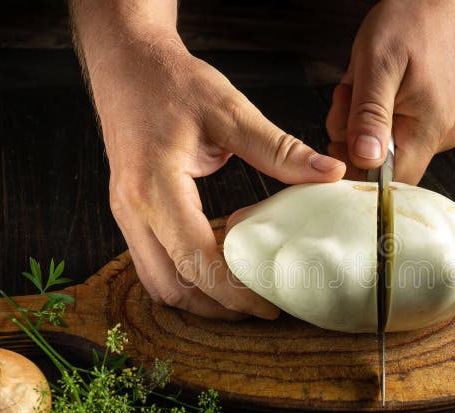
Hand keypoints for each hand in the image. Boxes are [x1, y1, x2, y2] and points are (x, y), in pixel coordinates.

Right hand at [79, 29, 344, 319]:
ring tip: (242, 296)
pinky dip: (184, 279)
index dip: (235, 293)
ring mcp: (125, 214)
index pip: (196, 261)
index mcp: (155, 186)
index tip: (270, 305)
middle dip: (218, 307)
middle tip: (261, 307)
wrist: (126, 63)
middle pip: (173, 287)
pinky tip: (216, 271)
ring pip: (158, 283)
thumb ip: (280, 148)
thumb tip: (330, 173)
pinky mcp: (129, 212)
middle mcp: (133, 209)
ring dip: (198, 299)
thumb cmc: (171, 82)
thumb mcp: (230, 111)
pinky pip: (153, 264)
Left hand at [326, 0, 454, 183]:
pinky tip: (374, 89)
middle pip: (381, 165)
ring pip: (382, 148)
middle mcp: (439, 136)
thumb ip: (369, 115)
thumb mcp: (376, 65)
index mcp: (429, 129)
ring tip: (362, 85)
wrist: (437, 0)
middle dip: (353, 136)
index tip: (342, 133)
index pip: (388, 181)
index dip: (356, 166)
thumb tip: (365, 158)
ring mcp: (436, 130)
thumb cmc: (410, 22)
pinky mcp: (430, 121)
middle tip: (350, 96)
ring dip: (359, 121)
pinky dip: (373, 114)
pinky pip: (391, 132)